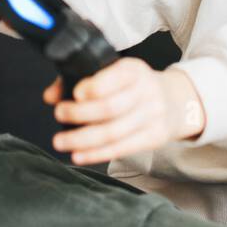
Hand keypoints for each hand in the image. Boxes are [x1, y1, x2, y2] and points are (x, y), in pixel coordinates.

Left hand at [43, 59, 205, 164]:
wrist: (176, 101)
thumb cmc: (134, 86)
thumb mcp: (116, 73)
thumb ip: (81, 79)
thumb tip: (50, 96)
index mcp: (134, 70)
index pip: (116, 78)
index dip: (94, 87)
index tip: (74, 93)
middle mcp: (146, 91)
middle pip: (111, 108)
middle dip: (79, 114)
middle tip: (60, 114)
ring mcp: (153, 117)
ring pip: (113, 132)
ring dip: (82, 139)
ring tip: (60, 141)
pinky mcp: (153, 137)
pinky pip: (121, 148)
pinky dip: (96, 154)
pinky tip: (78, 155)